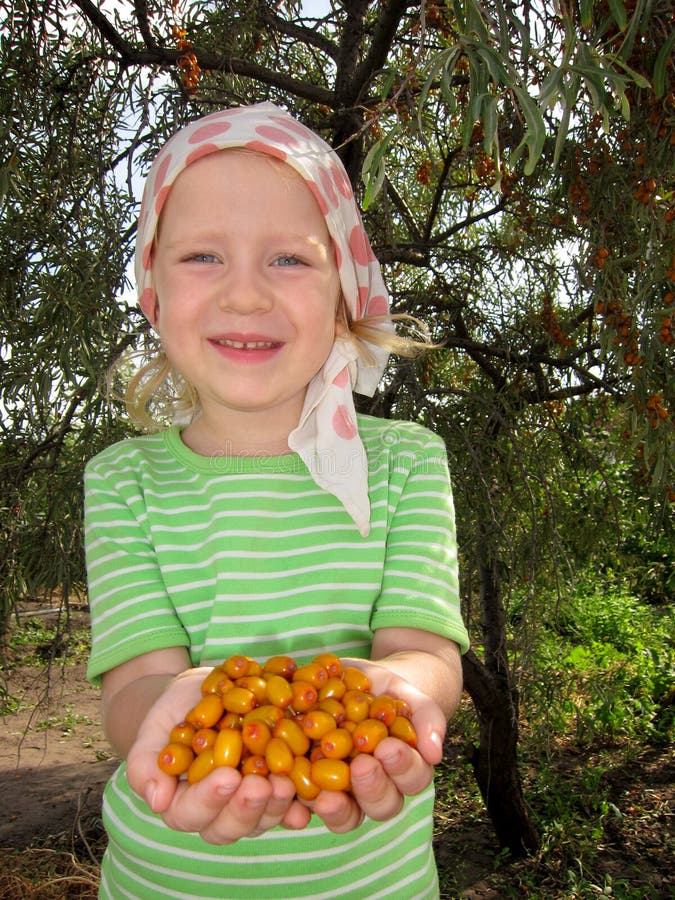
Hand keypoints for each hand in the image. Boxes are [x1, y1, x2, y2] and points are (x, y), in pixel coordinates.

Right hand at [125, 668, 310, 842]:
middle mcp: (219, 810)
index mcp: (183, 802)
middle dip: (247, 808)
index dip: (209, 798)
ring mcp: (251, 802)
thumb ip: (148, 762)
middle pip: (229, 827)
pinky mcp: (278, 788)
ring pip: (263, 820)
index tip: (227, 775)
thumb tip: (156, 800)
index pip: (190, 812)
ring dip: (276, 806)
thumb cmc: (176, 711)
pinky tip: (311, 797)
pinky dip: (302, 804)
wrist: (207, 692)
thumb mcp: (155, 727)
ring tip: (287, 782)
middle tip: (261, 784)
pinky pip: (291, 805)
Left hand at [306, 659, 445, 832]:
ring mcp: (343, 793)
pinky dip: (296, 807)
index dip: (402, 767)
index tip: (389, 747)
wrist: (350, 682)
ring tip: (324, 795)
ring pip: (346, 815)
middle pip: (382, 805)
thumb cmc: (386, 690)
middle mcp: (376, 788)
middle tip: (361, 765)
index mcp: (403, 769)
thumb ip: (426, 717)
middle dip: (372, 788)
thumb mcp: (405, 692)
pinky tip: (288, 796)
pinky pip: (303, 806)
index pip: (412, 778)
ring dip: (338, 809)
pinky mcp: (309, 788)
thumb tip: (435, 752)